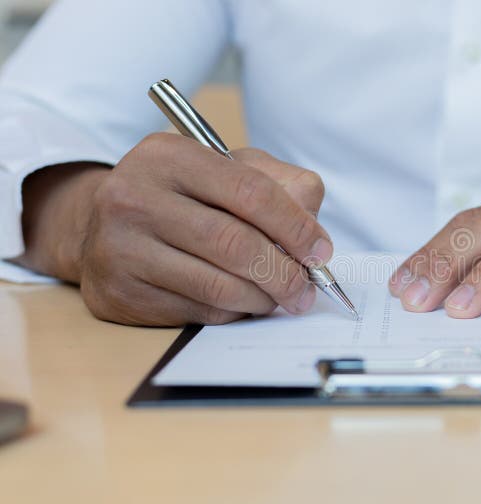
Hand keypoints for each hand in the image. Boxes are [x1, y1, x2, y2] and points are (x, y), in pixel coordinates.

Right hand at [18, 133, 331, 325]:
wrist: (101, 226)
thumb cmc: (183, 196)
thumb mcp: (227, 170)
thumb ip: (280, 184)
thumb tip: (313, 225)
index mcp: (168, 156)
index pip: (251, 192)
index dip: (296, 226)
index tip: (321, 251)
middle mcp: (134, 197)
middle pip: (235, 244)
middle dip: (285, 273)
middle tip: (306, 290)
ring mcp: (120, 247)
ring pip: (218, 285)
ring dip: (263, 298)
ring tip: (280, 298)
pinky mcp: (119, 293)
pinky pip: (198, 311)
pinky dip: (234, 313)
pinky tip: (244, 303)